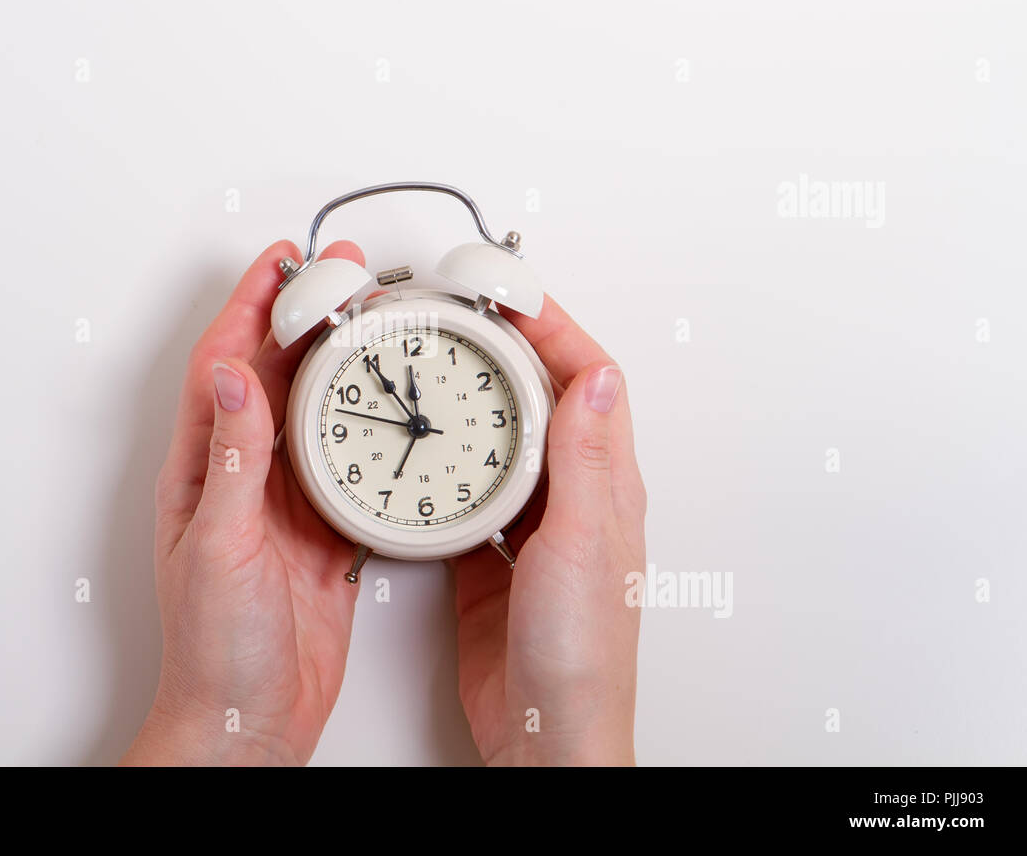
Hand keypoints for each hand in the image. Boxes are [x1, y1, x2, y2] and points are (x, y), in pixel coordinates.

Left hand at [122, 239, 366, 765]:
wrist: (251, 723)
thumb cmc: (216, 651)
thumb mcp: (221, 546)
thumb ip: (234, 459)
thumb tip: (230, 374)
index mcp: (205, 472)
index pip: (222, 366)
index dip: (249, 307)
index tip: (281, 262)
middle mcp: (242, 479)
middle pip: (272, 376)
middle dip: (301, 317)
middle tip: (340, 275)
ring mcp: (284, 505)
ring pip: (313, 413)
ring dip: (337, 364)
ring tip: (368, 322)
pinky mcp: (322, 534)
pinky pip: (348, 465)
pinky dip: (370, 431)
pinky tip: (389, 412)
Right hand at [453, 296, 646, 765]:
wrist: (546, 731)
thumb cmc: (581, 653)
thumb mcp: (582, 541)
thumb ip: (584, 458)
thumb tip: (597, 376)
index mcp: (604, 486)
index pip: (588, 380)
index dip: (553, 328)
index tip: (508, 296)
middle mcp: (571, 501)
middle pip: (542, 400)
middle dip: (507, 349)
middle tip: (464, 316)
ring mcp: (530, 529)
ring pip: (502, 442)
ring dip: (475, 400)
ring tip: (440, 366)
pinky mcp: (491, 559)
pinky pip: (465, 493)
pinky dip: (445, 463)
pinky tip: (422, 455)